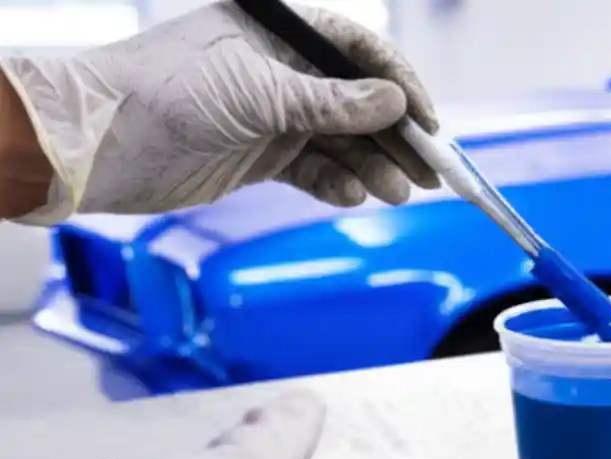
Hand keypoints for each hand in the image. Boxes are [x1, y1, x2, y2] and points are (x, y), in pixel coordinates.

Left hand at [0, 1, 438, 224]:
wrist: (101, 144)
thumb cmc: (168, 92)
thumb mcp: (261, 92)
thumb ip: (333, 102)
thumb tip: (395, 103)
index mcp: (280, 33)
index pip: (358, 53)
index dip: (398, 85)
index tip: (429, 121)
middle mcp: (280, 70)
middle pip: (357, 102)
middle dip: (395, 137)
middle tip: (431, 171)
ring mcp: (270, 115)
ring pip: (340, 141)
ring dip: (371, 167)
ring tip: (397, 192)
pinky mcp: (258, 156)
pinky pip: (312, 170)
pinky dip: (336, 184)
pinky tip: (353, 196)